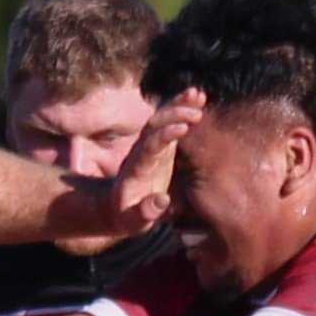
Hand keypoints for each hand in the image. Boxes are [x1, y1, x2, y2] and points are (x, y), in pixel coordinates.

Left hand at [107, 88, 204, 232]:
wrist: (116, 205)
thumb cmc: (127, 216)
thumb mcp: (132, 221)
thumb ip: (145, 212)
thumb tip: (162, 200)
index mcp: (135, 170)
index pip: (148, 148)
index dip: (164, 137)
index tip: (182, 129)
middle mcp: (141, 152)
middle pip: (153, 126)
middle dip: (173, 115)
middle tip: (196, 111)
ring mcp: (150, 145)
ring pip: (161, 118)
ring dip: (178, 105)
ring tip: (199, 94)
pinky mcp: (160, 144)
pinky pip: (169, 122)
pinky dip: (182, 108)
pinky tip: (198, 97)